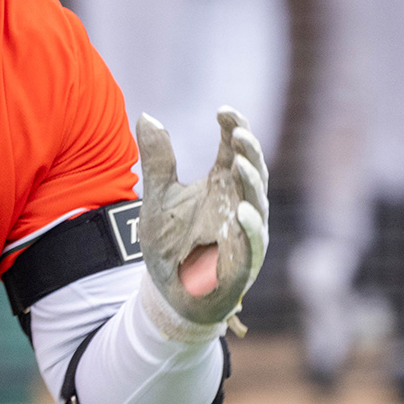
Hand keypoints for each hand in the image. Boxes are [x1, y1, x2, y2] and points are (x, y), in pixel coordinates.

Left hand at [137, 108, 268, 329]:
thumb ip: (157, 159)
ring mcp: (246, 233)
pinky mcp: (244, 262)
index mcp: (222, 185)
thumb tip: (145, 115)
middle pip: (253, 170)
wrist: (167, 292)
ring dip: (252, 182)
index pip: (235, 150)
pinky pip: (252, 243)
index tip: (223, 111)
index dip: (234, 128)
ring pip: (257, 203)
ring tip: (240, 164)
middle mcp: (240, 204)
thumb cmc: (169, 244)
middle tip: (238, 132)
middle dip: (249, 151)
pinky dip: (250, 228)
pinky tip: (241, 211)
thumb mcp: (158, 197)